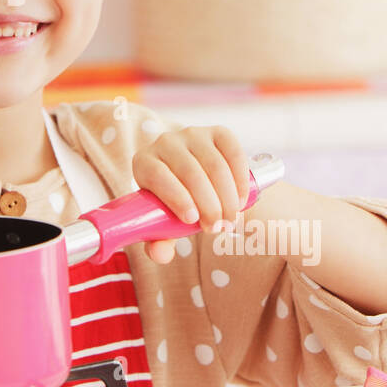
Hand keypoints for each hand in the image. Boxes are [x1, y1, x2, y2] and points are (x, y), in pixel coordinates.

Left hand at [131, 125, 251, 263]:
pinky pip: (232, 151)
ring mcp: (192, 134)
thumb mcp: (162, 222)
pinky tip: (242, 199)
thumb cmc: (172, 203)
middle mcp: (165, 142)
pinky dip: (240, 177)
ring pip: (214, 164)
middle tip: (218, 228)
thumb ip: (158, 241)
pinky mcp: (216, 133)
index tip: (193, 220)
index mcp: (144, 162)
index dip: (177, 197)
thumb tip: (160, 254)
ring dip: (227, 196)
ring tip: (230, 219)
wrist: (188, 177)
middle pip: (190, 172)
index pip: (158, 176)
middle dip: (208, 204)